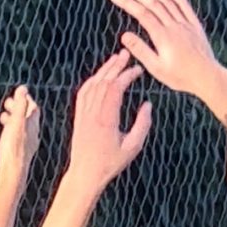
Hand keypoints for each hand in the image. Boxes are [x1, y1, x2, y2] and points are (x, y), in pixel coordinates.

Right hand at [0, 86, 41, 187]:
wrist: (12, 173)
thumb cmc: (14, 146)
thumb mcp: (16, 122)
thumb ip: (20, 105)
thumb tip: (23, 88)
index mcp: (33, 126)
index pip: (33, 108)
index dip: (25, 100)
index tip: (16, 94)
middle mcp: (32, 136)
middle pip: (27, 119)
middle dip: (17, 110)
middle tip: (6, 104)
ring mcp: (25, 147)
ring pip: (19, 132)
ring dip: (11, 123)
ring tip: (1, 119)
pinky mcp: (17, 157)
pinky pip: (12, 145)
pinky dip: (5, 139)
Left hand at [65, 52, 152, 188]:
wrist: (85, 173)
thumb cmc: (110, 163)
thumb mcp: (133, 147)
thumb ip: (142, 124)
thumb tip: (147, 104)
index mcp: (106, 120)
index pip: (115, 89)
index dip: (126, 76)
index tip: (138, 70)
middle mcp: (92, 113)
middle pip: (103, 82)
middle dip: (115, 66)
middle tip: (126, 53)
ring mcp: (83, 114)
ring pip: (92, 84)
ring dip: (104, 70)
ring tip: (116, 59)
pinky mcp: (78, 116)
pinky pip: (83, 92)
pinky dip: (93, 80)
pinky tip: (101, 75)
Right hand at [110, 0, 226, 116]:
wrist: (208, 77)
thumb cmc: (181, 77)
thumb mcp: (157, 68)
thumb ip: (140, 50)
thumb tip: (124, 35)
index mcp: (163, 37)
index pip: (142, 14)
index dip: (127, 2)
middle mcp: (174, 26)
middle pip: (153, 3)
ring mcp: (186, 23)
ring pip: (167, 1)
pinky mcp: (194, 24)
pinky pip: (182, 4)